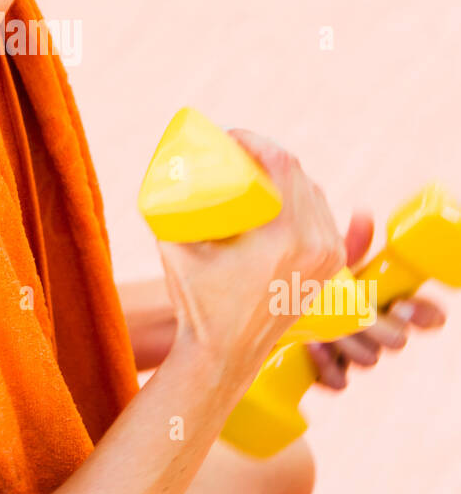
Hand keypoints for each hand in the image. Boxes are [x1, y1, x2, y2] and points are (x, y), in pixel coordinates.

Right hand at [158, 129, 346, 400]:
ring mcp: (328, 258)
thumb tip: (163, 166)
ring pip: (315, 193)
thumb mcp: (176, 248)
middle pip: (300, 175)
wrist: (224, 355)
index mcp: (285, 237)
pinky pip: (322, 217)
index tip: (231, 138)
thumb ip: (167, 207)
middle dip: (268, 155)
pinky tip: (282, 194)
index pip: (283, 165)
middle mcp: (316, 246)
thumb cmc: (198, 304)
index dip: (257, 141)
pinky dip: (303, 199)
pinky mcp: (330, 268)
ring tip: (256, 170)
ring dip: (287, 176)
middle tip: (237, 152)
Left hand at [307, 210, 447, 388]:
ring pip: (369, 359)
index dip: (425, 314)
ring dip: (348, 342)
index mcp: (383, 302)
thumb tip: (364, 215)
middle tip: (361, 315)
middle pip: (397, 341)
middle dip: (378, 328)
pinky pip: (339, 381)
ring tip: (324, 327)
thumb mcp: (327, 262)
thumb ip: (349, 243)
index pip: (425, 314)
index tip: (404, 305)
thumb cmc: (306, 283)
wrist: (266, 305)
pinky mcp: (328, 372)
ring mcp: (353, 353)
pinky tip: (312, 347)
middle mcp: (374, 331)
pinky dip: (327, 367)